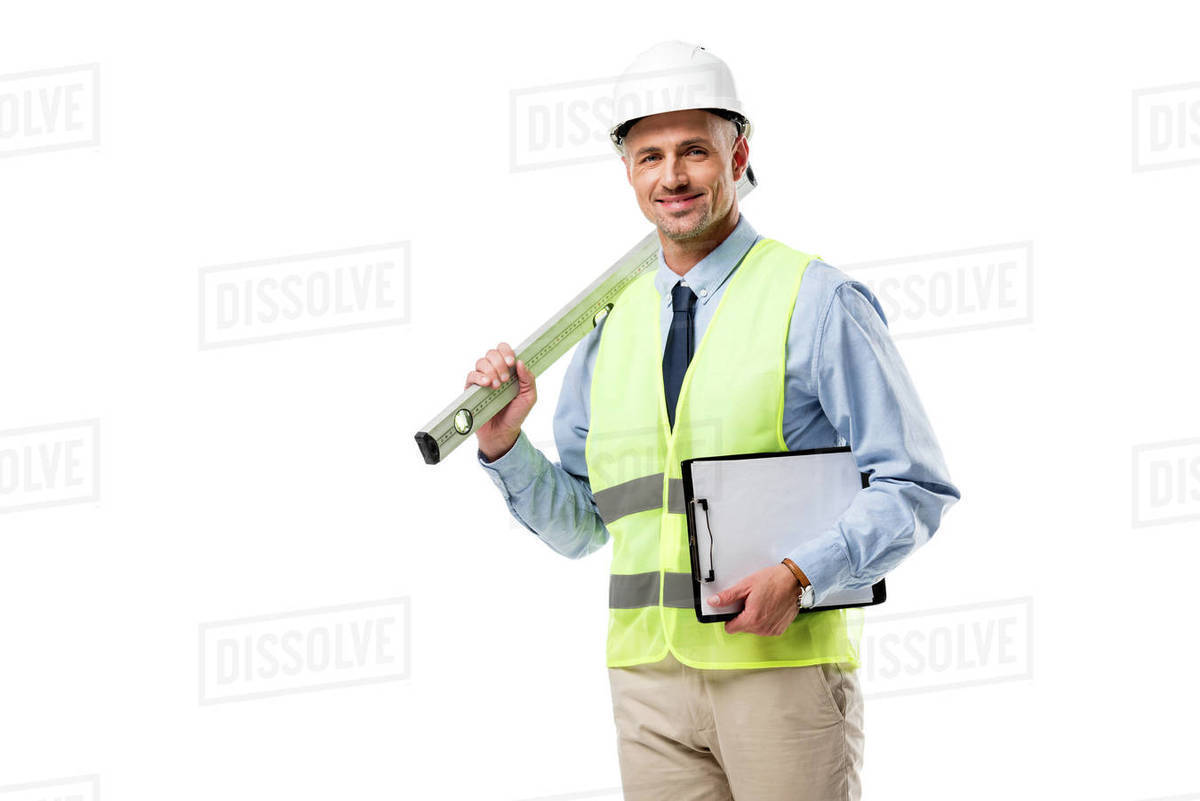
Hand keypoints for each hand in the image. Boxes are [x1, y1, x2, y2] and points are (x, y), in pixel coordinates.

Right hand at [464, 341, 536, 460]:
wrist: (503, 433)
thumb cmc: (516, 414)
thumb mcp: (529, 397)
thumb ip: (528, 379)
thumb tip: (521, 363)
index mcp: (509, 370)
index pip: (504, 350)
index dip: (506, 351)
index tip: (511, 362)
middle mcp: (494, 371)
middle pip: (492, 353)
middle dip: (499, 363)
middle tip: (506, 380)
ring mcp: (482, 379)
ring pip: (481, 362)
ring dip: (490, 370)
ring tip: (497, 386)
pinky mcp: (472, 389)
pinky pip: (471, 375)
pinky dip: (479, 377)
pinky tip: (487, 384)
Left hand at [707, 564, 801, 636]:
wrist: (794, 580)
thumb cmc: (774, 581)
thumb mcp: (746, 585)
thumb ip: (728, 596)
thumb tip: (714, 601)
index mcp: (752, 619)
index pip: (730, 629)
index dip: (729, 617)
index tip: (733, 610)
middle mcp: (762, 628)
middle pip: (742, 628)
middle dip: (743, 616)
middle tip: (751, 601)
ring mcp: (772, 630)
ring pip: (754, 629)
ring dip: (755, 618)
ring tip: (761, 602)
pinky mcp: (780, 629)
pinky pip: (765, 628)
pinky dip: (765, 620)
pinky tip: (769, 607)